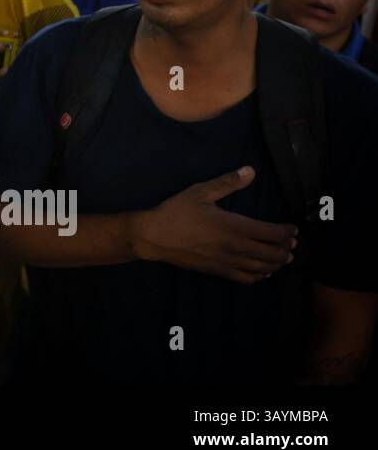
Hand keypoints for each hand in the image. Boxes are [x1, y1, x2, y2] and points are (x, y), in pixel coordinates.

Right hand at [128, 167, 297, 284]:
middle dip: (287, 249)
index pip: (272, 233)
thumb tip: (250, 170)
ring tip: (283, 258)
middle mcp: (236, 247)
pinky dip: (260, 276)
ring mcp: (228, 262)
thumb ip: (228, 182)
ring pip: (263, 268)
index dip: (287, 232)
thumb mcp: (201, 191)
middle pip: (273, 254)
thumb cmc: (177, 211)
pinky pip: (247, 278)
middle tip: (292, 244)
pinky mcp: (219, 271)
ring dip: (277, 264)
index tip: (293, 229)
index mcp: (235, 226)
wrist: (155, 236)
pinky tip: (263, 272)